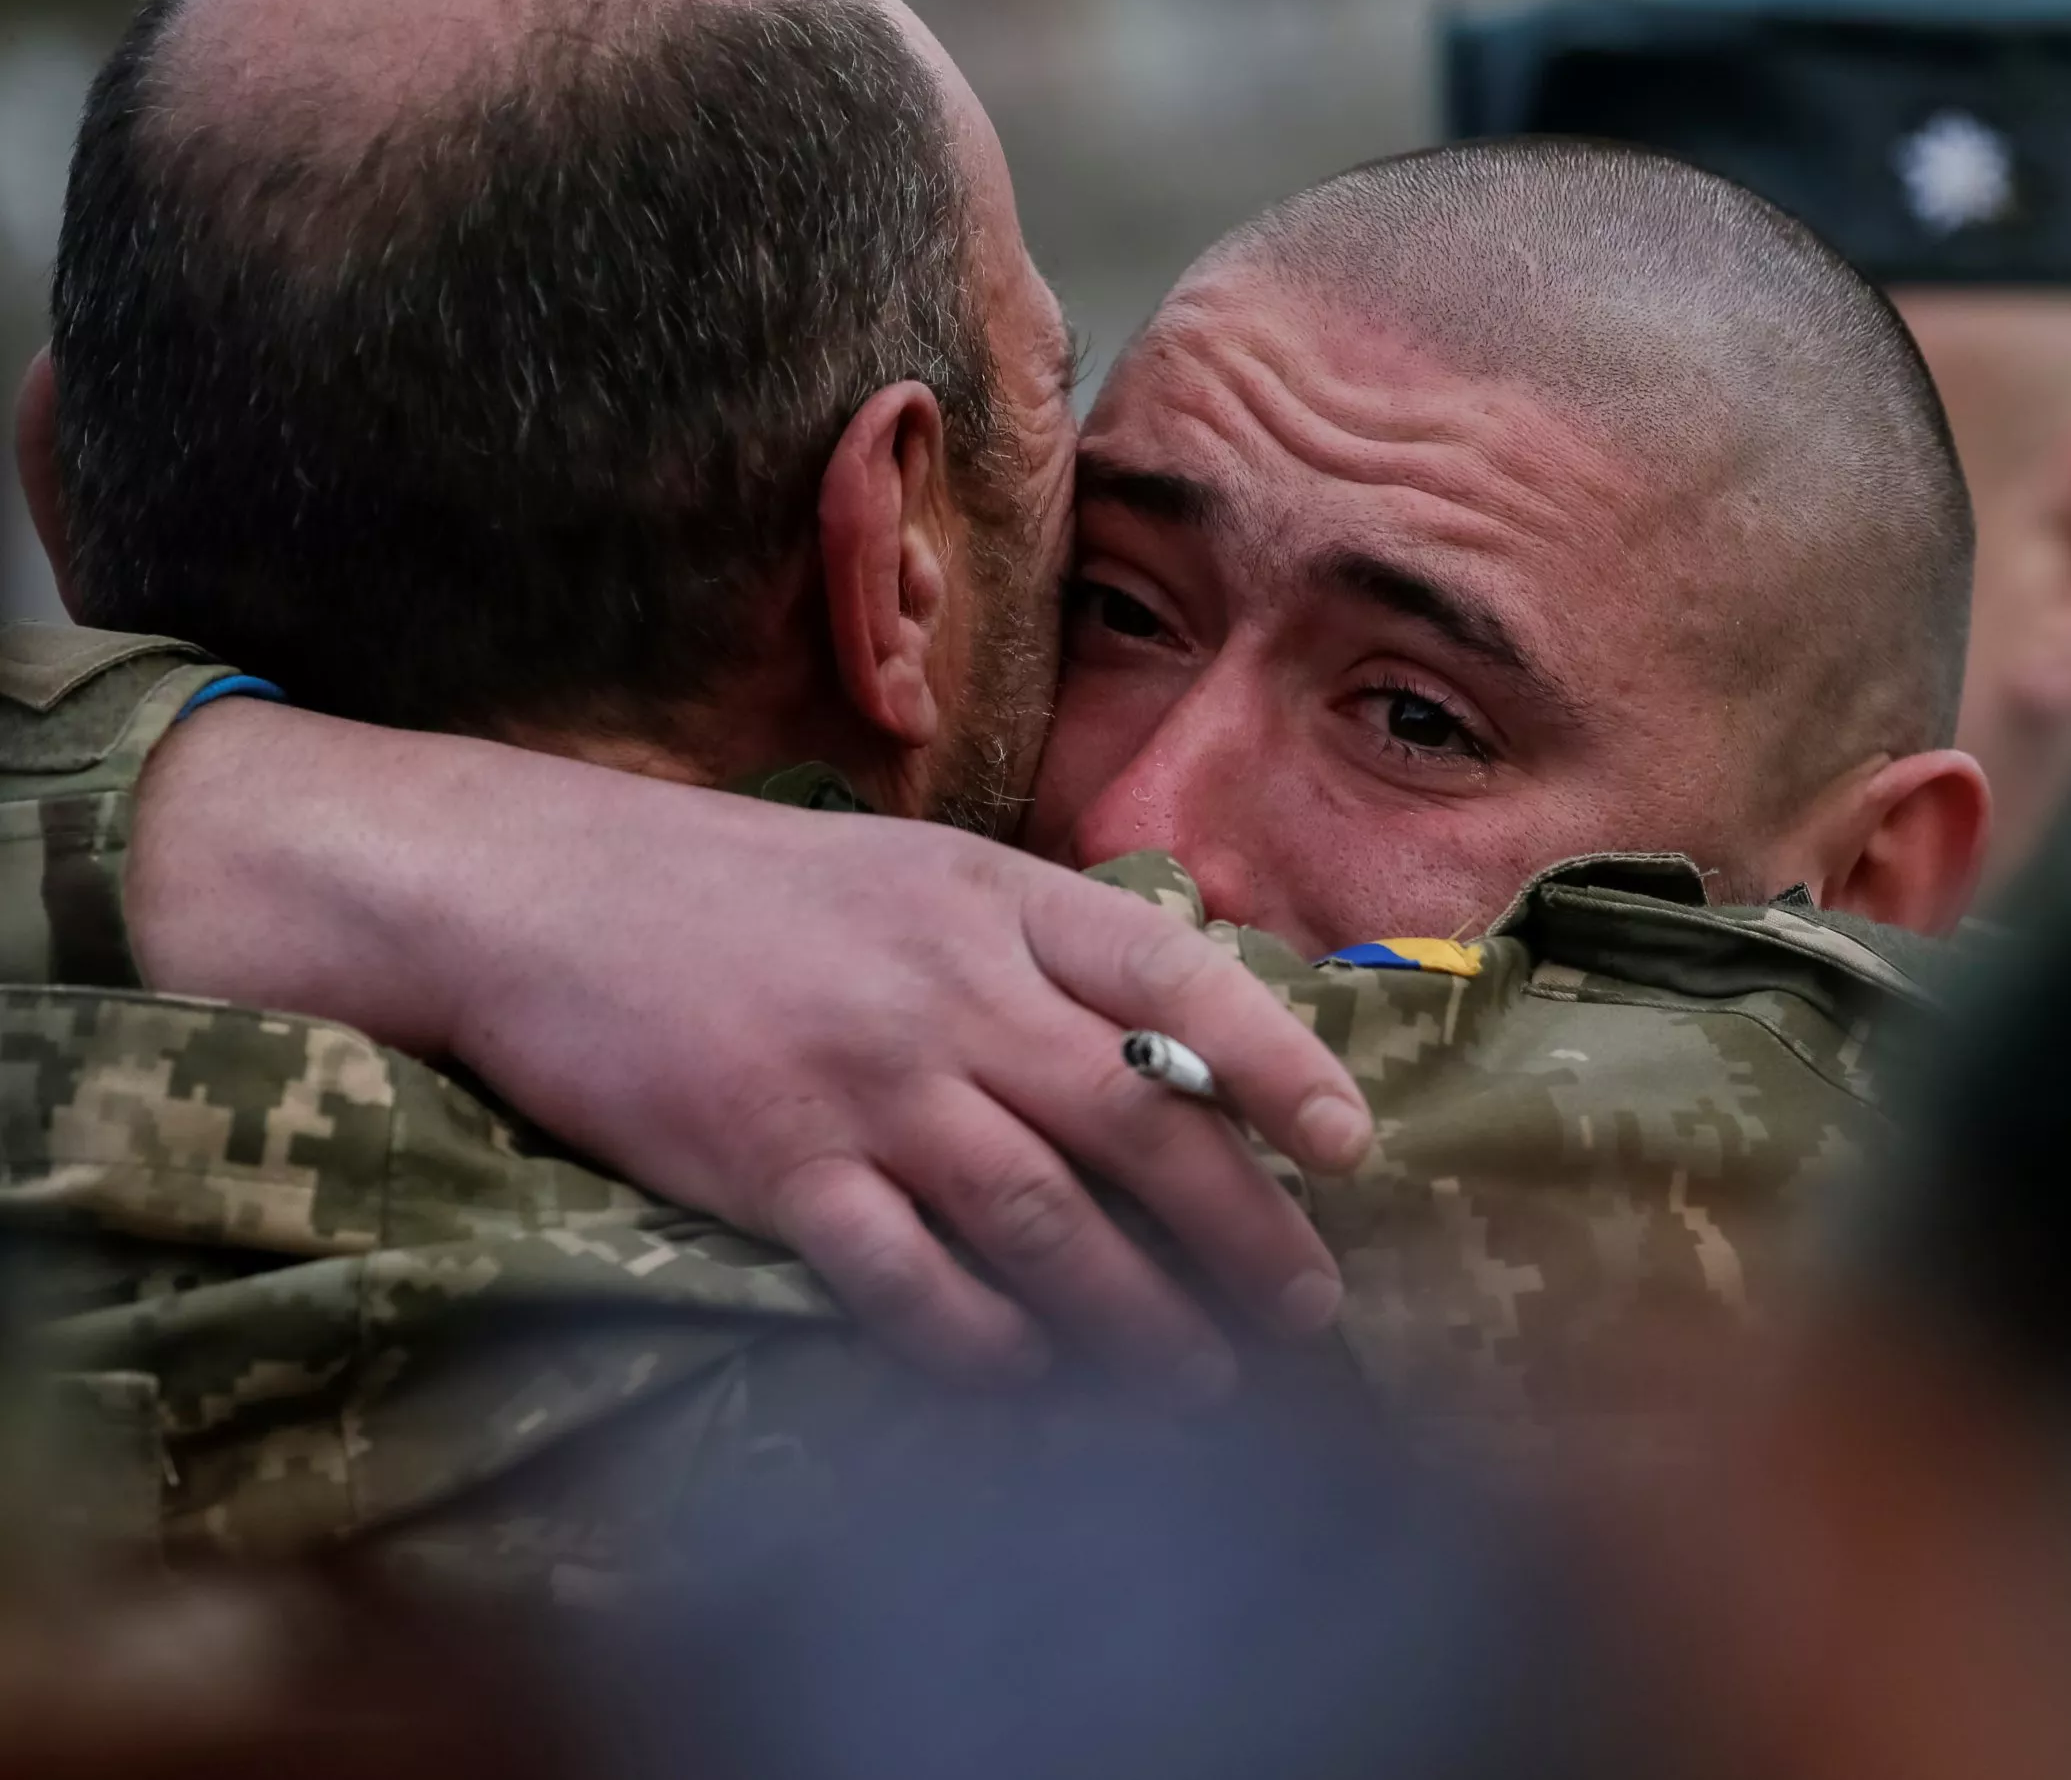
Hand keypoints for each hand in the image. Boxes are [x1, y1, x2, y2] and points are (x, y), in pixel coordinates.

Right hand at [129, 707, 1372, 1398]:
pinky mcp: (772, 1167)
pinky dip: (982, 1343)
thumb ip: (1042, 939)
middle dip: (1241, 1229)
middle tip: (1304, 1310)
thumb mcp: (917, 866)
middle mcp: (948, 990)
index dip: (1276, 1066)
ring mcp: (863, 1084)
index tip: (1348, 1148)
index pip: (1174, 981)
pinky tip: (1032, 1380)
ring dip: (1137, 1313)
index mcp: (996, 900)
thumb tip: (1180, 1025)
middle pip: (1134, 1123)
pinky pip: (906, 1279)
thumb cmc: (747, 886)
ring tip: (1199, 1377)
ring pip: (1044, 1219)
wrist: (546, 893)